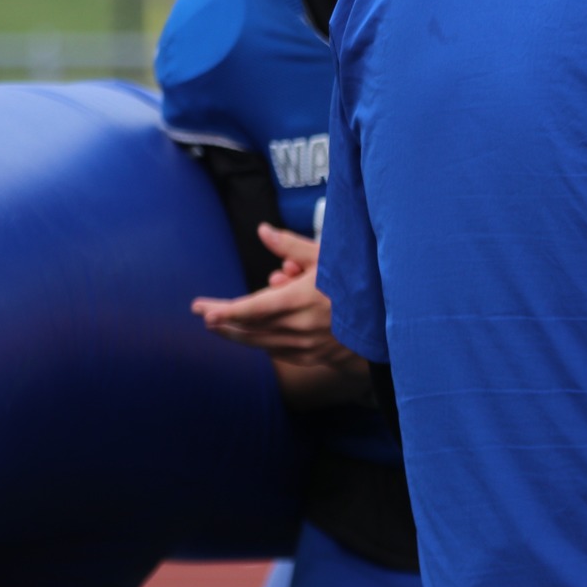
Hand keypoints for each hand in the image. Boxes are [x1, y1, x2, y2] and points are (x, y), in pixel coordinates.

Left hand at [190, 224, 357, 366]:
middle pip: (249, 328)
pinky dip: (260, 342)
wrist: (384, 323)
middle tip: (204, 315)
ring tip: (218, 326)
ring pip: (259, 343)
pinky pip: (275, 351)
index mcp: (301, 299)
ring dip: (236, 334)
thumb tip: (262, 230)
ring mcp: (304, 345)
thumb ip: (291, 246)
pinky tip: (251, 335)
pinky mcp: (310, 357)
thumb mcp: (327, 258)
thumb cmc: (355, 282)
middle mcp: (299, 326)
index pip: (252, 308)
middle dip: (222, 322)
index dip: (225, 310)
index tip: (202, 309)